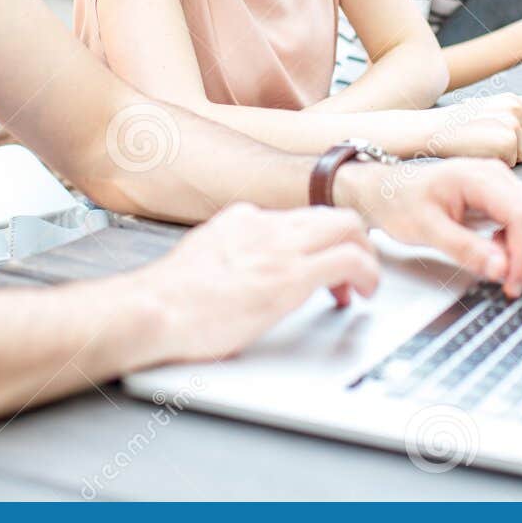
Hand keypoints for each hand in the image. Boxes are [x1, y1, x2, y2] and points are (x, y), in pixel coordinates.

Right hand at [138, 203, 380, 362]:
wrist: (153, 309)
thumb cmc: (167, 300)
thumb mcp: (202, 258)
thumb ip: (229, 255)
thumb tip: (242, 274)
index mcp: (242, 219)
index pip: (298, 217)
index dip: (318, 241)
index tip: (320, 264)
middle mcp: (265, 224)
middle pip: (331, 213)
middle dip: (352, 240)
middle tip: (354, 271)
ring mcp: (280, 247)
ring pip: (348, 226)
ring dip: (364, 255)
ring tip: (363, 285)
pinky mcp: (291, 276)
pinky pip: (351, 260)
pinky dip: (368, 274)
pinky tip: (364, 293)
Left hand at [342, 157, 521, 297]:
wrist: (385, 190)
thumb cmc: (399, 201)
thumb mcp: (425, 230)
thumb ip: (465, 249)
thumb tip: (500, 269)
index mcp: (479, 177)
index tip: (510, 282)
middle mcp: (497, 175)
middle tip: (502, 273)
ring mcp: (502, 183)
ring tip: (494, 256)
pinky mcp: (502, 195)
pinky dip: (521, 240)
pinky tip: (495, 246)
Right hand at [414, 92, 521, 164]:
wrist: (433, 130)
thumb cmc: (454, 126)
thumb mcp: (486, 112)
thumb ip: (510, 120)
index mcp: (510, 100)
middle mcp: (514, 109)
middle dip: (516, 151)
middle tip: (490, 148)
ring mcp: (512, 124)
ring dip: (507, 158)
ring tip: (483, 148)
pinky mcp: (507, 141)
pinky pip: (511, 163)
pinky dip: (498, 164)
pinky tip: (480, 154)